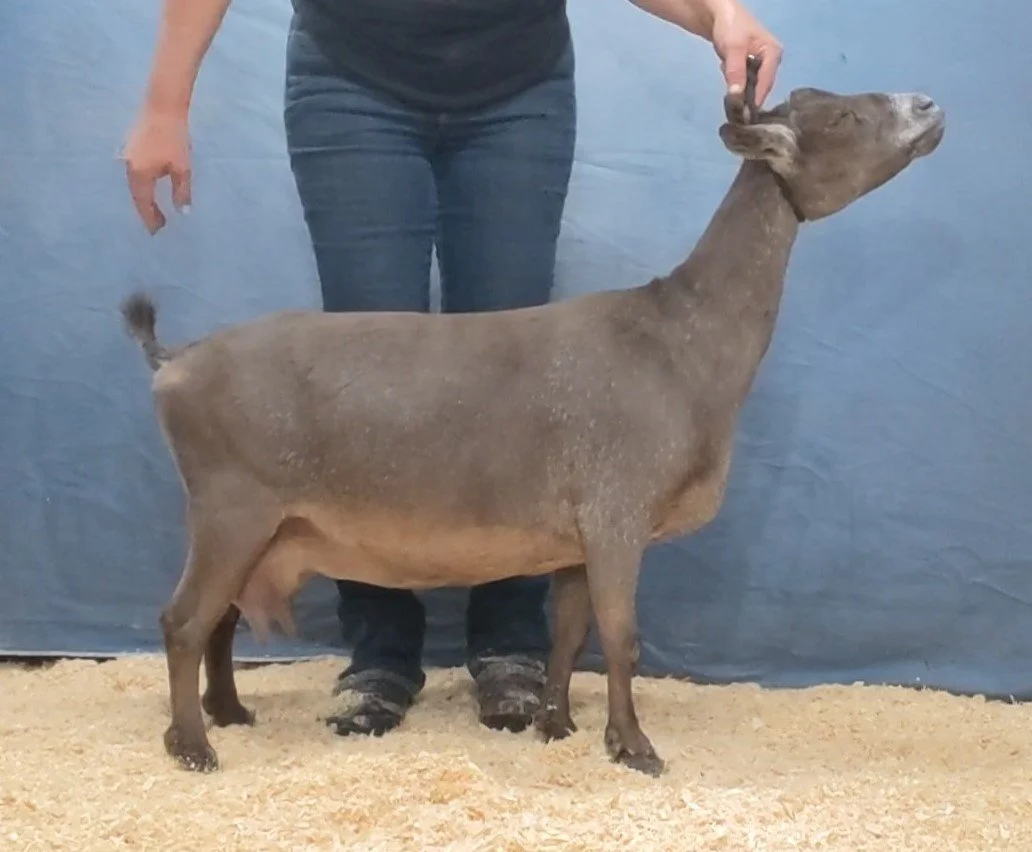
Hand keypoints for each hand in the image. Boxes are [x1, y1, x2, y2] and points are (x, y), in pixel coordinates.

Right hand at [121, 107, 191, 234]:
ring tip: (155, 209)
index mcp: (139, 175)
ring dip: (144, 198)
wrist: (162, 106)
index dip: (150, 218)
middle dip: (147, 210)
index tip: (157, 231)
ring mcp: (127, 156)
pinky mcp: (130, 148)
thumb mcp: (182, 168)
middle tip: (159, 224)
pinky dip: (142, 185)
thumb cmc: (174, 138)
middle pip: (136, 195)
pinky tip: (150, 187)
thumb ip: (181, 192)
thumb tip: (182, 212)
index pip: (143, 203)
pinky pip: (135, 174)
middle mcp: (128, 167)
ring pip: (135, 185)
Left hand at [709, 2, 782, 107]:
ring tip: (733, 106)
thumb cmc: (730, 26)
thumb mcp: (733, 49)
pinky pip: (745, 82)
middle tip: (737, 115)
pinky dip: (737, 87)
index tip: (746, 115)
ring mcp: (761, 64)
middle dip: (749, 99)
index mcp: (773, 53)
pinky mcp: (750, 67)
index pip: (767, 81)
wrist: (717, 14)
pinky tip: (729, 88)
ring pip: (752, 86)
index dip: (757, 99)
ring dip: (742, 94)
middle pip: (761, 86)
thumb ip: (736, 72)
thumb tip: (737, 97)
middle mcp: (771, 60)